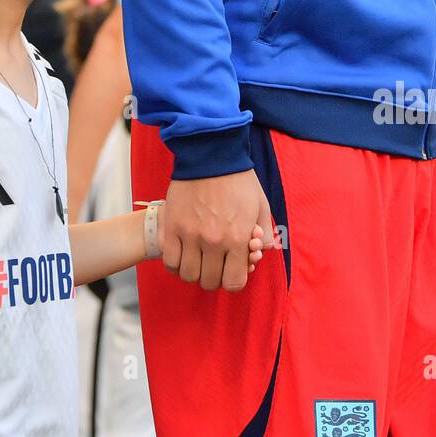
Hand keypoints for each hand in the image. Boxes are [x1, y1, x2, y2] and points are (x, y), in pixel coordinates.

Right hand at [161, 170, 276, 292]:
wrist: (211, 153)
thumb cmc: (238, 179)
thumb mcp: (261, 205)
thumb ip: (266, 234)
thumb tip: (261, 252)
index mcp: (237, 238)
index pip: (234, 283)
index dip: (233, 280)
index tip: (231, 271)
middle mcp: (213, 241)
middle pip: (209, 282)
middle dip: (214, 277)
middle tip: (214, 264)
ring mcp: (189, 235)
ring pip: (188, 275)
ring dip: (193, 271)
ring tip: (197, 258)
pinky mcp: (171, 226)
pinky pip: (169, 261)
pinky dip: (175, 264)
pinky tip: (181, 254)